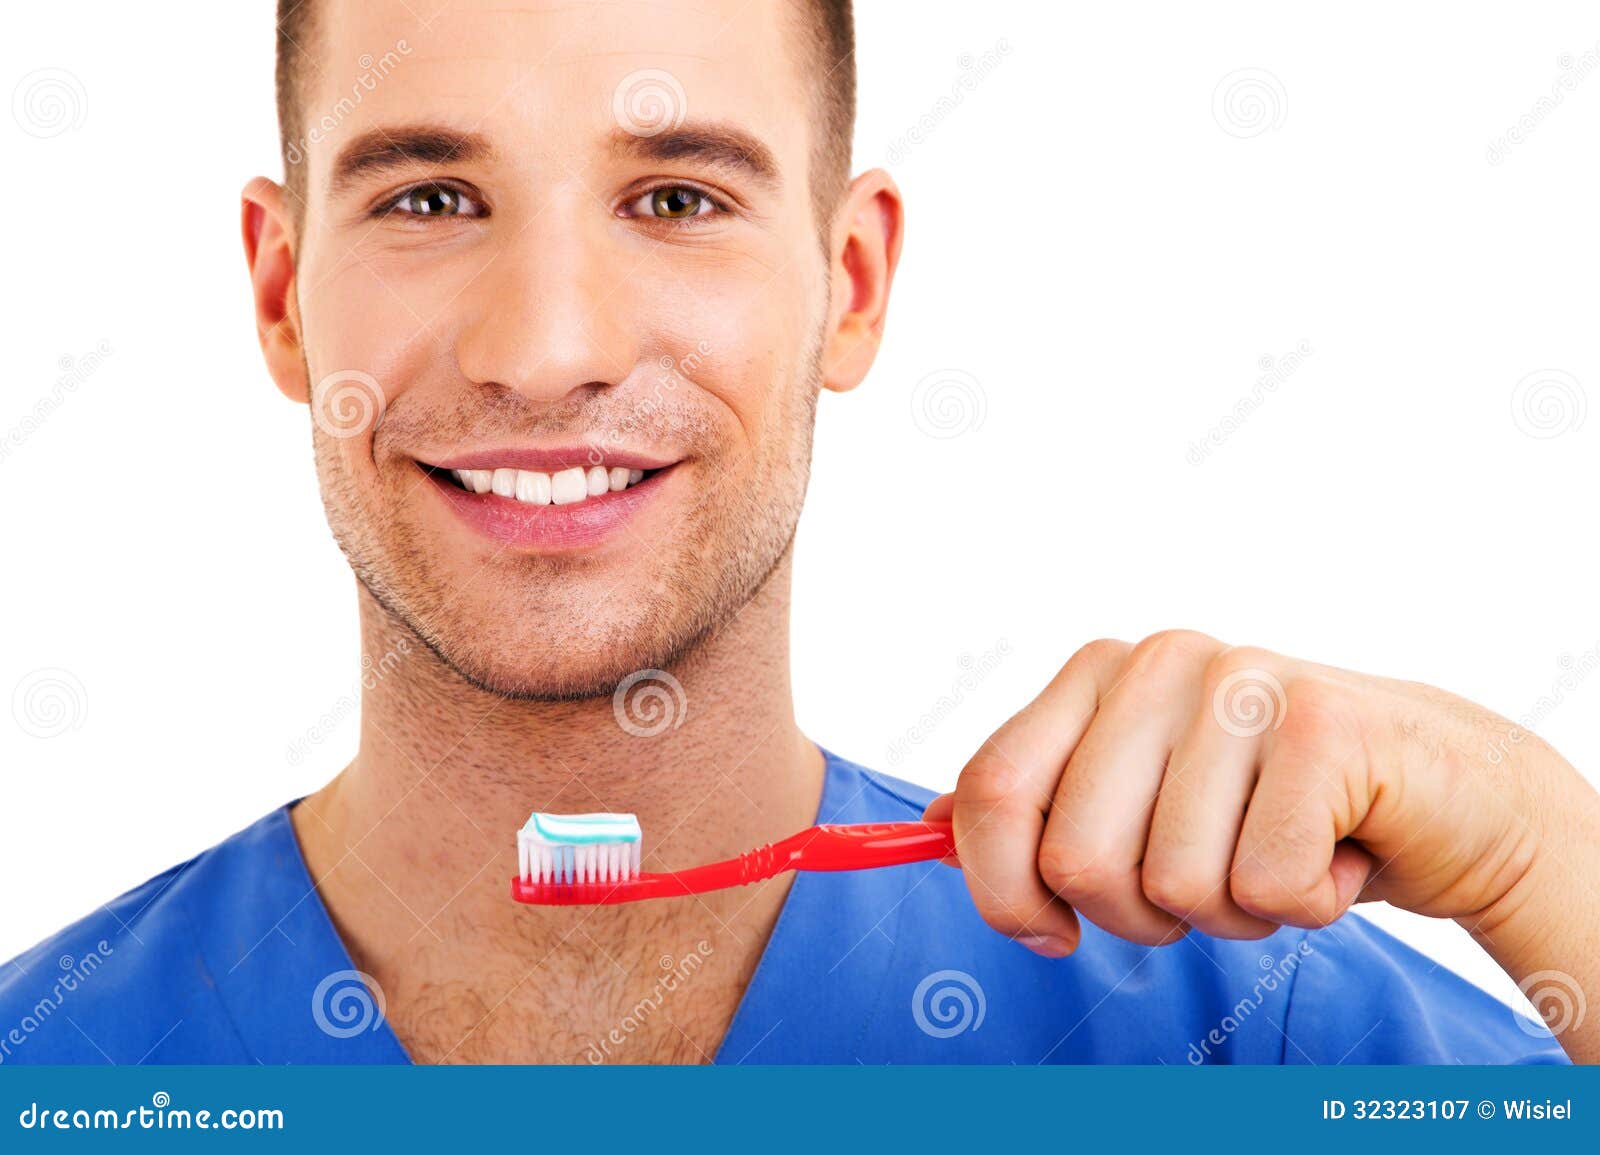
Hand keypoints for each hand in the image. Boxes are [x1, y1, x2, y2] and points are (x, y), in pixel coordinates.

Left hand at [924, 631, 1599, 982]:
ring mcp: (1242, 683)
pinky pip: (1265, 886)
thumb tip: (931, 827)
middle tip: (1203, 884)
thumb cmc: (1271, 807)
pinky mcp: (1324, 726)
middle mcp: (1160, 660)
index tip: (1048, 930)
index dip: (1002, 889)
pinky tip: (1337, 850)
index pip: (992, 791)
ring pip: (1174, 884)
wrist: (1443, 792)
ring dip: (1231, 912)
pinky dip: (1305, 904)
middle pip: (1076, 858)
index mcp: (1098, 672)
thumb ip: (1039, 804)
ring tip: (1278, 855)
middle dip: (1136, 916)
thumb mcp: (1141, 799)